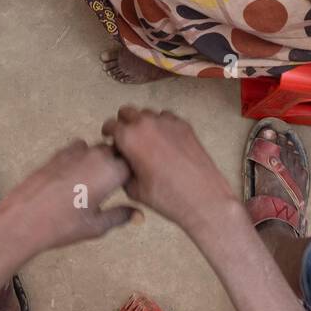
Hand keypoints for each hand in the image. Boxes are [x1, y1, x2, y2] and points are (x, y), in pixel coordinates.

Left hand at [0, 140, 135, 259]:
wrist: (24, 219)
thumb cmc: (62, 225)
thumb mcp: (96, 226)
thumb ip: (120, 216)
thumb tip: (138, 215)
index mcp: (110, 171)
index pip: (133, 164)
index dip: (134, 174)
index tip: (131, 186)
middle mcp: (95, 156)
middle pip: (116, 152)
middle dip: (118, 164)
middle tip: (115, 186)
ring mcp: (75, 152)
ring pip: (96, 149)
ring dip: (99, 160)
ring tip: (94, 182)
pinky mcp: (58, 153)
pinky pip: (78, 150)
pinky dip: (81, 158)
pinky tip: (74, 178)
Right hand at [103, 106, 235, 238]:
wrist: (201, 198)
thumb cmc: (167, 197)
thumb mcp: (133, 189)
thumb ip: (122, 168)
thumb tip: (123, 162)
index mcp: (129, 137)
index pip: (110, 124)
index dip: (108, 132)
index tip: (110, 138)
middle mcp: (146, 124)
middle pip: (127, 112)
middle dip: (124, 123)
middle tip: (126, 138)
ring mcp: (167, 122)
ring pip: (147, 113)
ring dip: (143, 123)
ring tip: (147, 140)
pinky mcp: (184, 125)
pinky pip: (166, 117)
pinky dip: (162, 125)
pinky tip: (164, 141)